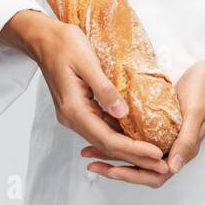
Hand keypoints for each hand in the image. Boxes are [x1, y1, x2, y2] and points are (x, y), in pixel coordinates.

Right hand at [23, 15, 170, 173]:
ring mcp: (74, 115)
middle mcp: (72, 118)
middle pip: (106, 145)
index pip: (107, 138)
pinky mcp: (79, 109)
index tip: (156, 154)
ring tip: (154, 156)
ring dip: (129, 149)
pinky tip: (136, 138)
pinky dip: (119, 135)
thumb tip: (123, 113)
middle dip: (135, 157)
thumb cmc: (64, 45)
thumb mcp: (87, 62)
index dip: (133, 149)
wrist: (43, 39)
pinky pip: (101, 127)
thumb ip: (105, 89)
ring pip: (104, 139)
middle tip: (162, 166)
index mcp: (73, 109)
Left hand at [81, 55, 204, 187]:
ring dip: (112, 156)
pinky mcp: (155, 126)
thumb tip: (173, 167)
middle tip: (92, 165)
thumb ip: (187, 141)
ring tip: (89, 153)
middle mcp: (170, 149)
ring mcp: (162, 138)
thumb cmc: (204, 92)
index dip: (132, 175)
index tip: (112, 170)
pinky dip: (117, 139)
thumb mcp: (196, 113)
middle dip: (115, 169)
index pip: (154, 175)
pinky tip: (101, 133)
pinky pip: (134, 139)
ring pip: (134, 155)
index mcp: (181, 152)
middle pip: (140, 169)